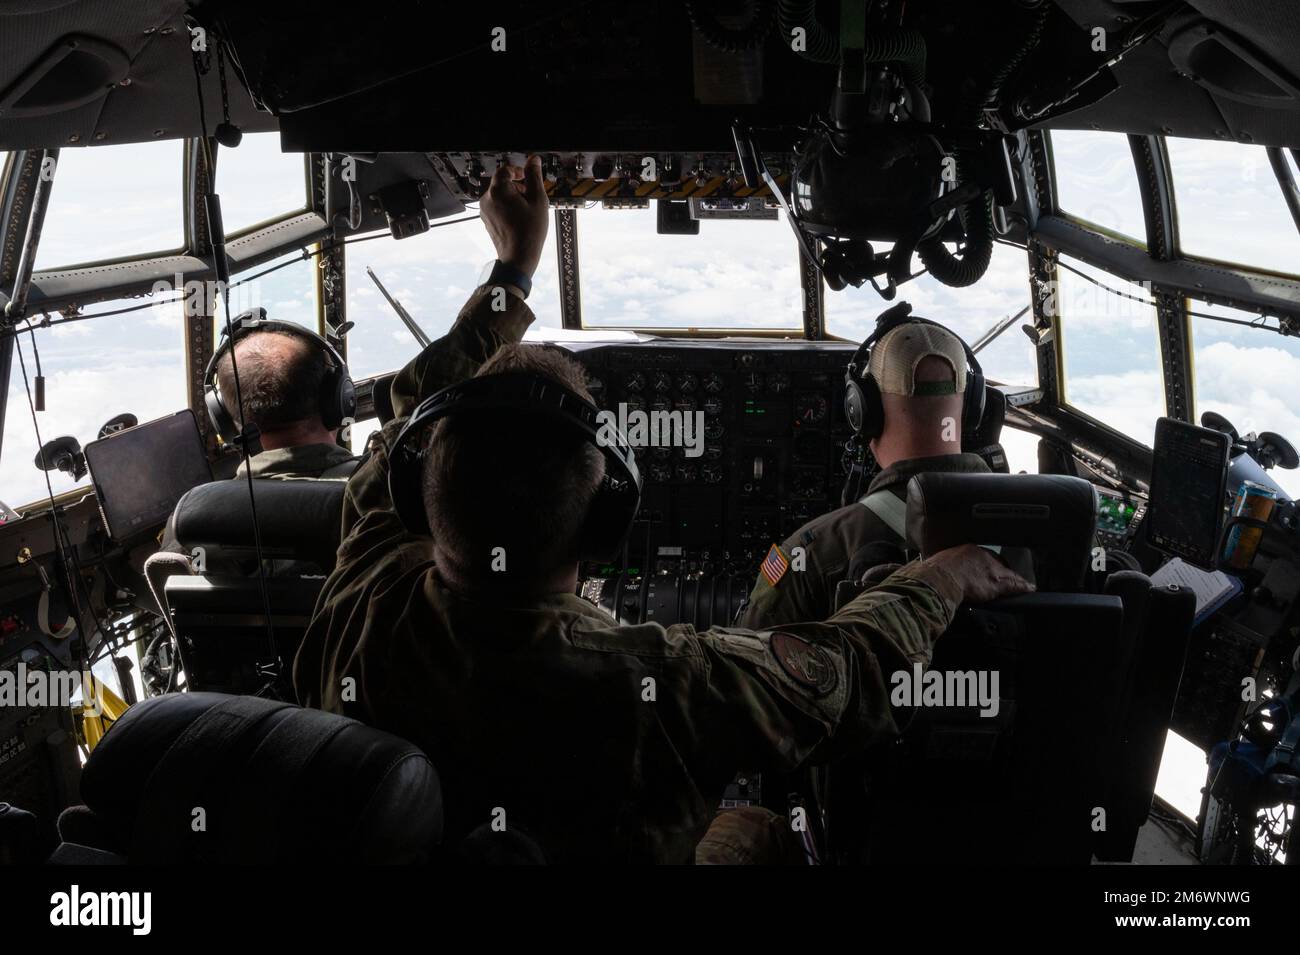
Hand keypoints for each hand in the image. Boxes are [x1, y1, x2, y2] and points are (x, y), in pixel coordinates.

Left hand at [479, 154, 548, 278]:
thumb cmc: (529, 231)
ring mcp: (485, 210)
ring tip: (527, 209)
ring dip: (512, 197)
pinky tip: (519, 218)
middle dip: (517, 186)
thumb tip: (533, 160)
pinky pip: (496, 206)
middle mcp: (487, 198)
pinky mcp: (487, 220)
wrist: (518, 256)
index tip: (527, 177)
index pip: (505, 169)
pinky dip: (507, 207)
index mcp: (498, 190)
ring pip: (499, 195)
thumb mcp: (538, 199)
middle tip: (531, 196)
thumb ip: (534, 176)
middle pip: (502, 183)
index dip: (518, 170)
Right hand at [924, 544, 1033, 604]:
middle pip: (996, 561)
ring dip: (1013, 579)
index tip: (984, 571)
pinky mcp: (998, 582)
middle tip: (999, 578)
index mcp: (966, 549)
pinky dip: (1022, 586)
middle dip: (1000, 569)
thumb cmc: (933, 575)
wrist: (938, 581)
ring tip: (1019, 583)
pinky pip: (1015, 583)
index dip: (985, 564)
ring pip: (1006, 572)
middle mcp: (981, 555)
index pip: (981, 555)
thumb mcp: (936, 566)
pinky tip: (1028, 588)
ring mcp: (990, 568)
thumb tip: (930, 571)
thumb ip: (940, 566)